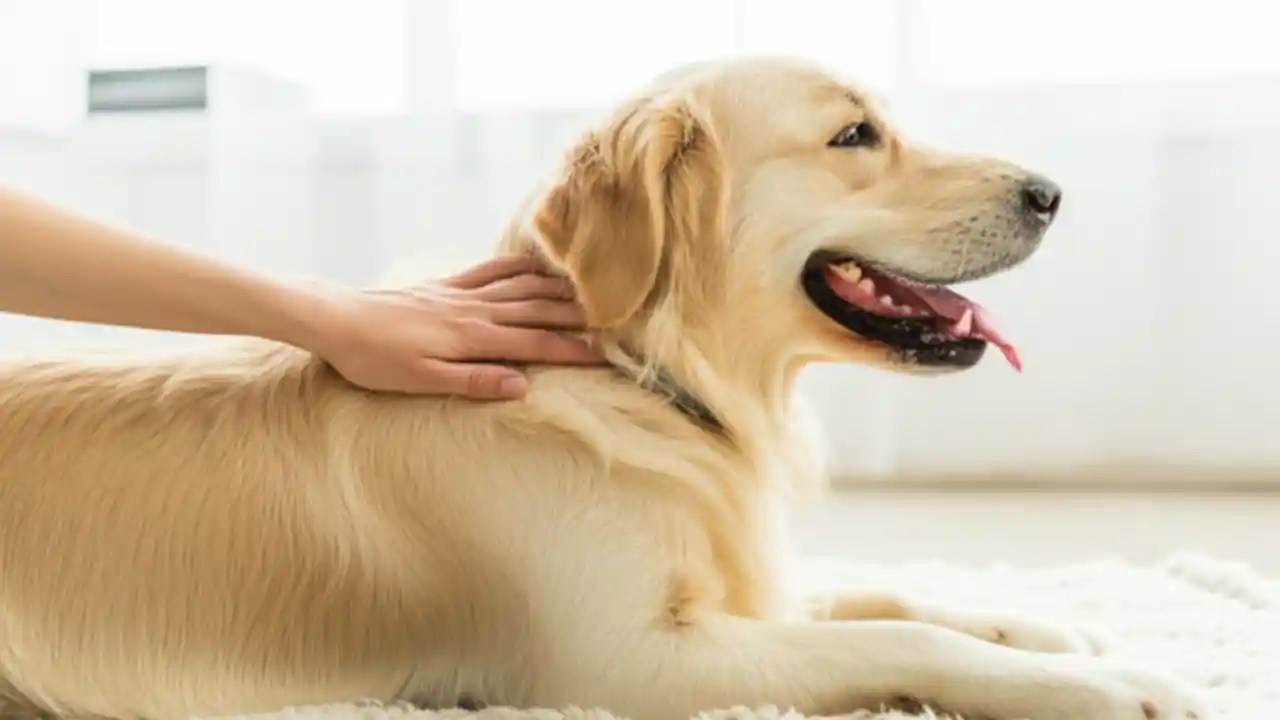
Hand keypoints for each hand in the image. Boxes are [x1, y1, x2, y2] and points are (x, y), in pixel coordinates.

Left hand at [304, 256, 601, 398]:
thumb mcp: (422, 382)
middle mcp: (474, 311)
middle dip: (575, 318)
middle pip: (537, 312)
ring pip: (520, 287)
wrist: (337, 319)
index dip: (571, 350)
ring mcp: (461, 294)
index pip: (535, 344)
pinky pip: (491, 270)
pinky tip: (534, 266)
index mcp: (473, 338)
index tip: (603, 357)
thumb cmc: (375, 360)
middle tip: (611, 324)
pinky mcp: (445, 285)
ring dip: (556, 289)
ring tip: (586, 294)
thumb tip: (521, 387)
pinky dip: (518, 266)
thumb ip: (473, 382)